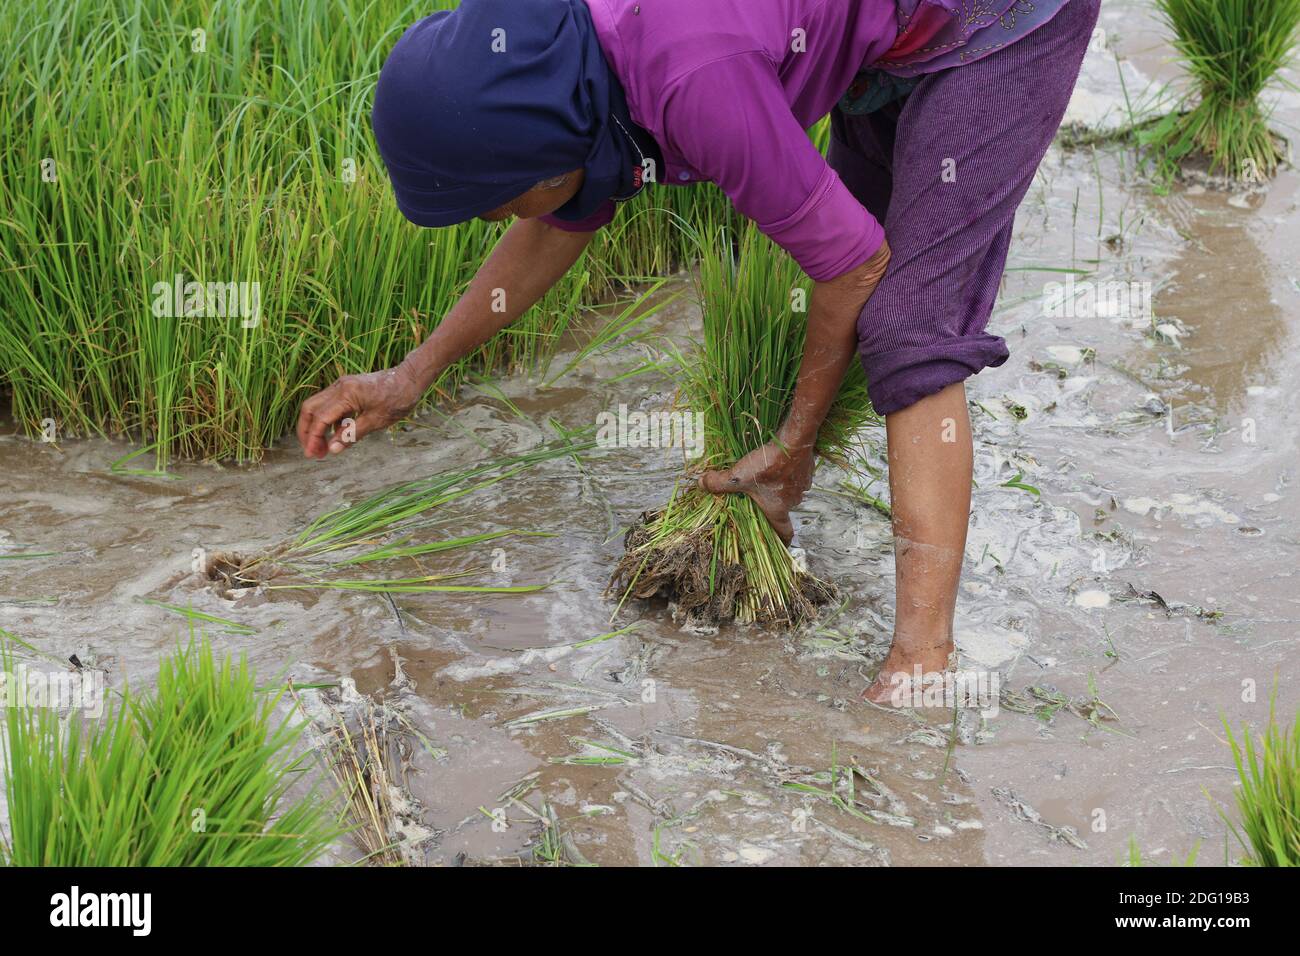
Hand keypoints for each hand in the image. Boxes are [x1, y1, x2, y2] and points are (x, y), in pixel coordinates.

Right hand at [296, 364, 424, 458]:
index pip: (320, 418)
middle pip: (310, 409)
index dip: (313, 438)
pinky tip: (337, 435)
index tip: (312, 455)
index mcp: (346, 394)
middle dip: (306, 431)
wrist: (410, 378)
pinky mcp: (347, 388)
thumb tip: (332, 449)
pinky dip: (329, 420)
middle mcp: (339, 386)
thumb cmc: (398, 399)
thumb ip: (352, 434)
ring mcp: (342, 385)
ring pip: (318, 406)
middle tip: (312, 452)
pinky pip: (330, 404)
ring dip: (316, 426)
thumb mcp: (377, 421)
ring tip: (323, 448)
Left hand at [699, 440, 813, 544]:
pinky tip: (777, 465)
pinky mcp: (806, 470)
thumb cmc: (767, 464)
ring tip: (766, 481)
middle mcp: (793, 501)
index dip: (782, 540)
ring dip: (780, 489)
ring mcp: (802, 485)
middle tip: (759, 501)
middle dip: (772, 507)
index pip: (785, 532)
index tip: (779, 544)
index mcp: (778, 509)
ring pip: (790, 493)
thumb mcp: (737, 476)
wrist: (794, 441)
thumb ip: (718, 483)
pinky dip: (787, 474)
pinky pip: (796, 477)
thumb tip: (700, 484)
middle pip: (783, 510)